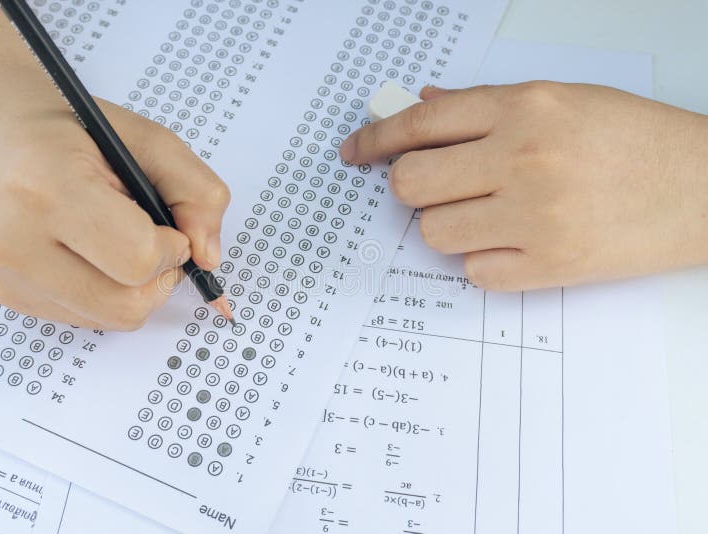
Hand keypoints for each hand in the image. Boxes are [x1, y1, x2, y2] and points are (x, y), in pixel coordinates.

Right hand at [0, 91, 228, 329]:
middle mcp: (13, 239)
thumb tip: (208, 257)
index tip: (168, 226)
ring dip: (138, 288)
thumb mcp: (148, 140)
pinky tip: (92, 253)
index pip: (138, 258)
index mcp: (45, 187)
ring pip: (113, 318)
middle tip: (153, 239)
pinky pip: (89, 318)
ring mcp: (5, 275)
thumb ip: (196, 191)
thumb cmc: (72, 133)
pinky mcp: (8, 296)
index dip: (171, 247)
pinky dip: (110, 293)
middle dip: (160, 275)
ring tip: (120, 242)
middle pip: (128, 303)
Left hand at [341, 82, 707, 289]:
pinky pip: (474, 272)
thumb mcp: (561, 100)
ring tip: (486, 215)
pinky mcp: (550, 268)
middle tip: (436, 187)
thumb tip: (424, 105)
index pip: (420, 123)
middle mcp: (523, 159)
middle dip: (411, 187)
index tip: (356, 153)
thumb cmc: (633, 140)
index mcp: (524, 108)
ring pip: (434, 233)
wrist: (704, 189)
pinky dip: (483, 260)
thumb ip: (484, 105)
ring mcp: (536, 218)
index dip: (375, 139)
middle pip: (412, 184)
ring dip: (447, 225)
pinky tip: (513, 243)